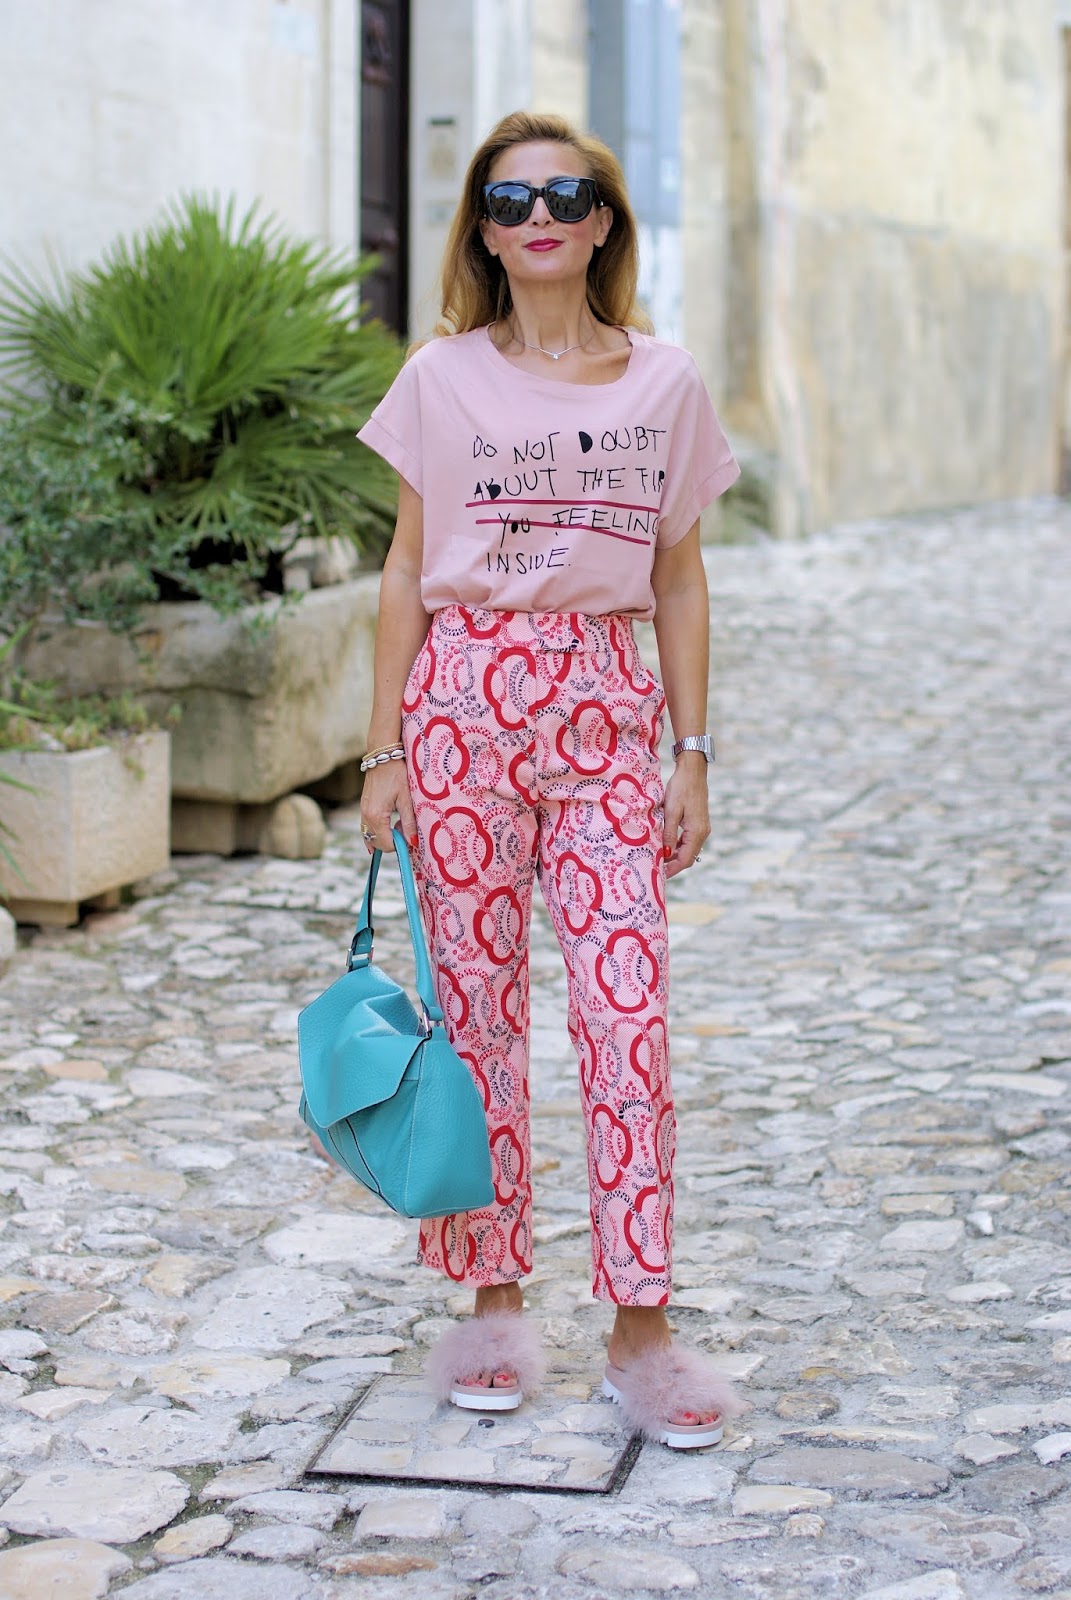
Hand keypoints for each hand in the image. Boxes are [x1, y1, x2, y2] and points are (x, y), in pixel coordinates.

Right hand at [360, 760, 416, 854]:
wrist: (382, 756)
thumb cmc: (397, 774)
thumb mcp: (406, 799)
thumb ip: (409, 822)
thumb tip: (413, 842)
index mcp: (377, 816)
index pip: (386, 844)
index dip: (400, 845)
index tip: (411, 838)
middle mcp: (366, 816)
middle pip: (377, 843)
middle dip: (392, 842)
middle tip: (405, 829)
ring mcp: (363, 811)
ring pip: (371, 836)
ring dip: (385, 836)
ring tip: (399, 823)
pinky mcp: (363, 807)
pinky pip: (367, 827)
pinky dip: (377, 831)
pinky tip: (388, 827)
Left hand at [662, 758, 709, 878]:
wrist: (692, 771)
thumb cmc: (681, 788)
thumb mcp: (671, 811)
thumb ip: (669, 833)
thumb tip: (665, 853)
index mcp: (698, 832)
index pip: (686, 859)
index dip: (672, 869)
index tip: (660, 875)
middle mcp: (703, 832)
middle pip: (688, 857)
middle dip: (673, 865)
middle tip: (656, 868)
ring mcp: (702, 828)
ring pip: (688, 849)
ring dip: (674, 855)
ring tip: (658, 858)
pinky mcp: (698, 822)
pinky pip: (688, 840)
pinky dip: (677, 845)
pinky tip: (665, 844)